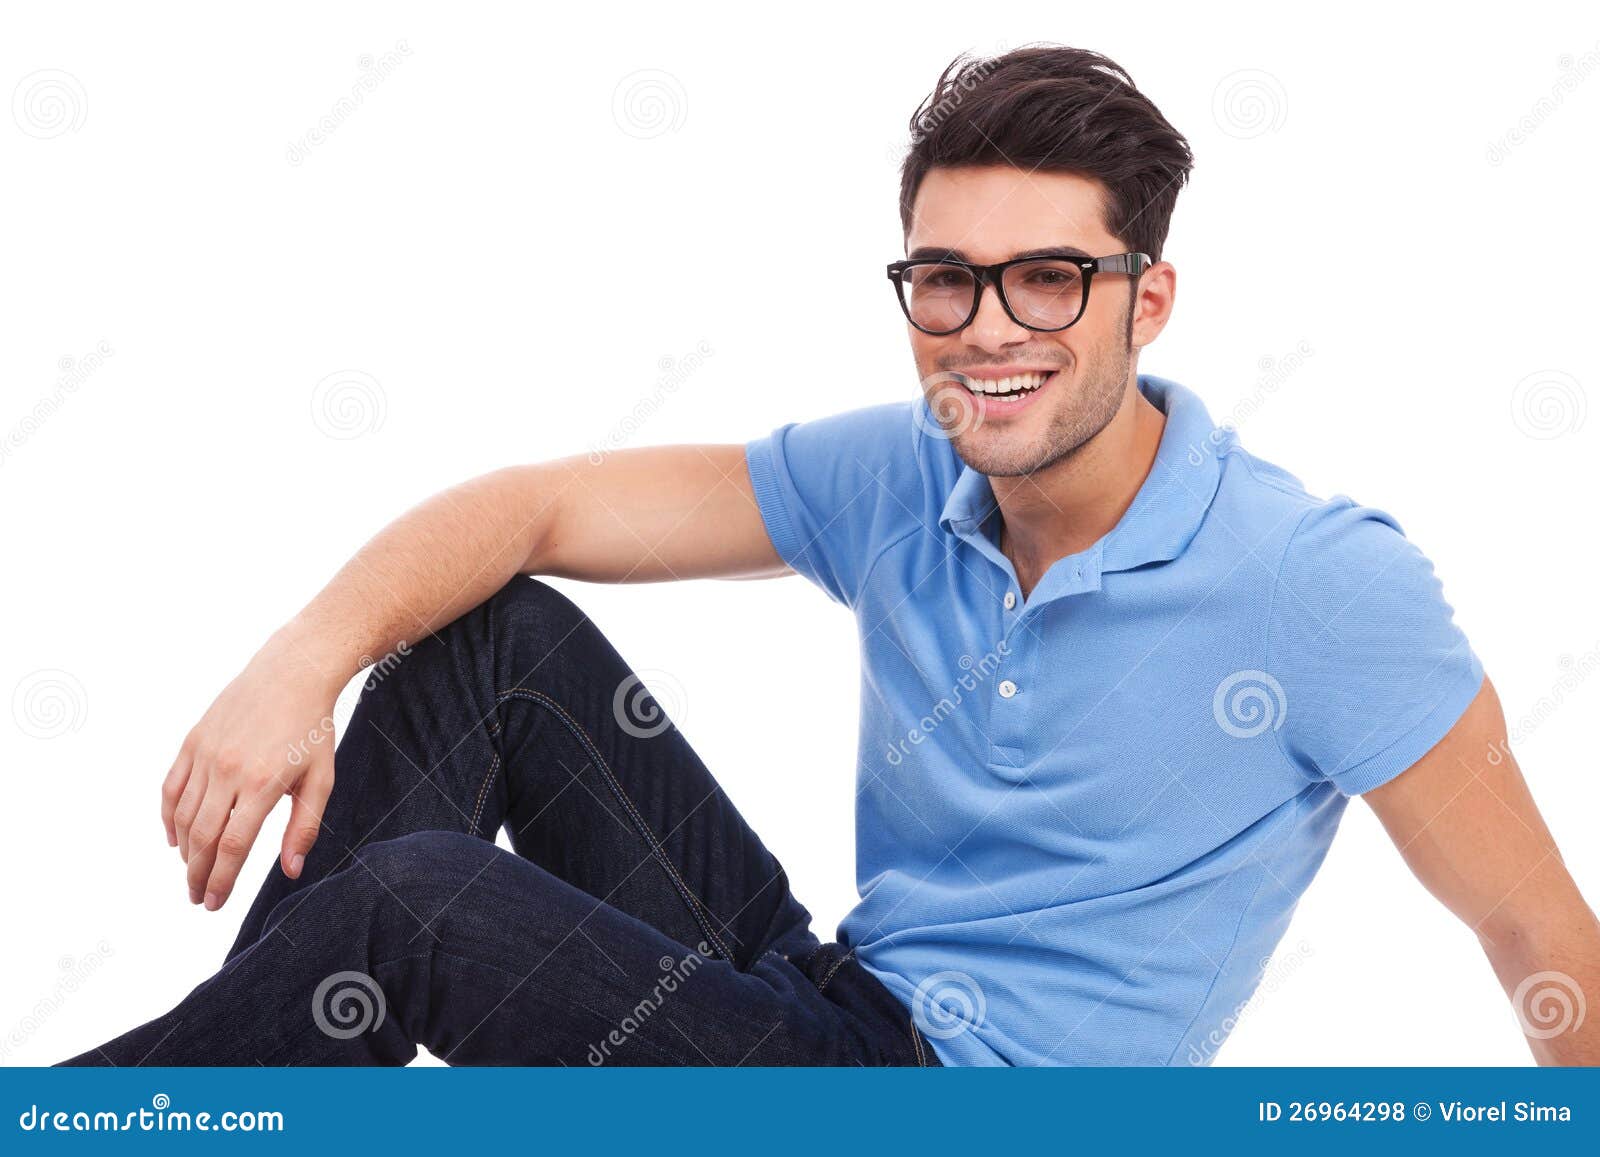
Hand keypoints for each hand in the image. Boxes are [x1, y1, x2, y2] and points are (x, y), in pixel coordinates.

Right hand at [160, 627, 343, 909]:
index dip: (221, 880)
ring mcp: (206, 754)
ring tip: (192, 872)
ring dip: (184, 851)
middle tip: (198, 898)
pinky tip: (175, 838)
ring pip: (183, 816)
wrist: (293, 672)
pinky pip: (171, 788)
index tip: (214, 903)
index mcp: (263, 783)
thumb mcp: (321, 779)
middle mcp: (228, 770)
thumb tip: (291, 871)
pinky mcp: (193, 741)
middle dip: (197, 874)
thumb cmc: (313, 729)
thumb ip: (305, 827)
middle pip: (202, 837)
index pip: (232, 846)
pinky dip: (168, 817)